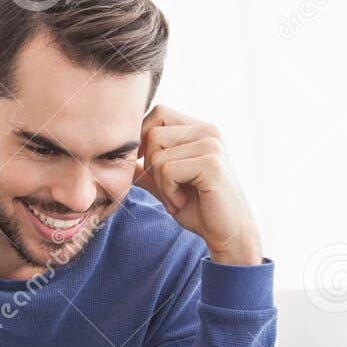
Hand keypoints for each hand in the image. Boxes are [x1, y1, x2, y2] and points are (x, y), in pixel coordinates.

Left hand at [134, 105, 262, 265]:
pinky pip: (168, 171)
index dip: (145, 137)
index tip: (149, 167)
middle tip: (170, 191)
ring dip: (161, 185)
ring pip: (158, 156)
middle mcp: (208, 131)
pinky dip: (169, 193)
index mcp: (200, 129)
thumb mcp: (167, 184)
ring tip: (179, 198)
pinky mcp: (211, 164)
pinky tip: (184, 202)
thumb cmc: (200, 209)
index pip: (159, 112)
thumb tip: (117, 156)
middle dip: (152, 168)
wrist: (228, 234)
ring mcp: (212, 145)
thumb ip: (147, 168)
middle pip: (153, 134)